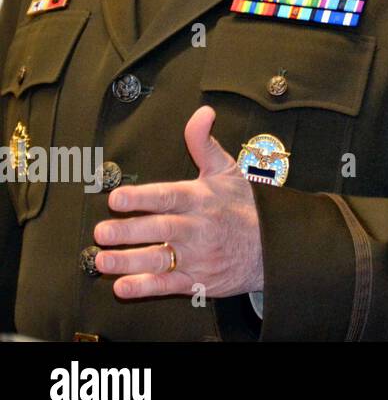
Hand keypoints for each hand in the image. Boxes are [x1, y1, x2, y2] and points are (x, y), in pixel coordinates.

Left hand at [93, 105, 263, 299]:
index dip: (142, 198)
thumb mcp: (228, 170)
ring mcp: (198, 256)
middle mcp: (199, 228)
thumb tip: (201, 113)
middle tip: (102, 231)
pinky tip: (123, 286)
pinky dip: (145, 287)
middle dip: (128, 231)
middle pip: (160, 229)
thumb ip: (204, 143)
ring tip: (102, 260)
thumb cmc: (244, 206)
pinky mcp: (198, 280)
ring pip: (159, 259)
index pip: (169, 196)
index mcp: (203, 199)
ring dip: (128, 261)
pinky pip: (168, 285)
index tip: (117, 198)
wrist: (274, 245)